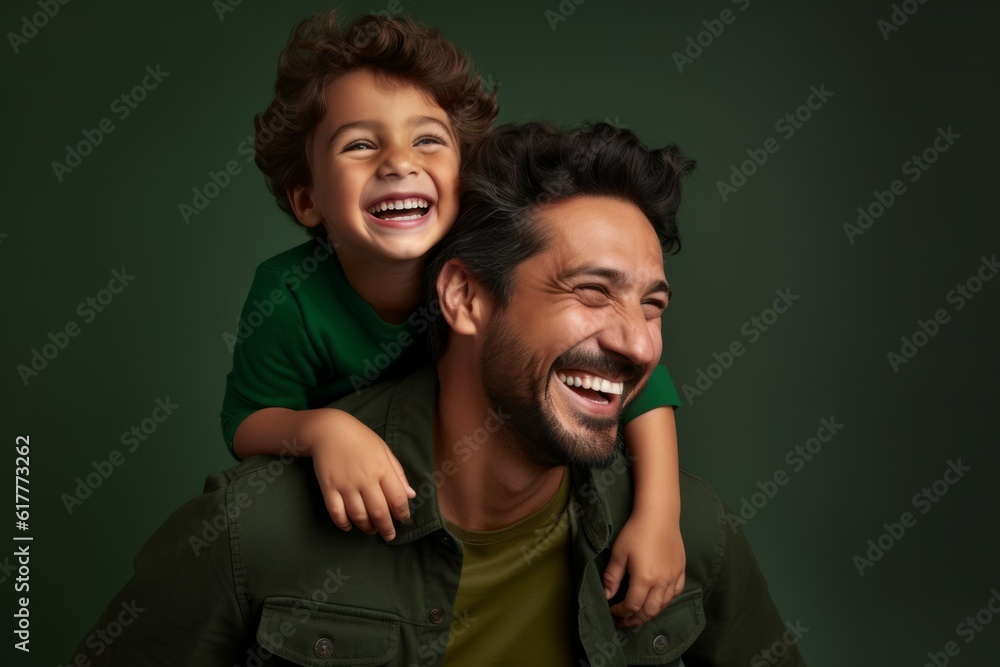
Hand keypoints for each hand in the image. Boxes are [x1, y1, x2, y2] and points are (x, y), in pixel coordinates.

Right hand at [309, 410, 415, 541]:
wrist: (329, 430)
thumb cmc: (360, 439)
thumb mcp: (384, 451)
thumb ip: (398, 473)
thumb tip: (411, 495)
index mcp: (382, 468)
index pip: (397, 498)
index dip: (402, 513)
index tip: (403, 520)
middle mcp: (365, 479)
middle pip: (379, 511)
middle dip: (386, 528)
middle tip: (389, 536)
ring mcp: (345, 485)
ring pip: (358, 515)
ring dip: (367, 527)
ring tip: (371, 530)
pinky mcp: (328, 488)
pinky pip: (336, 512)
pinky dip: (343, 524)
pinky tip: (349, 526)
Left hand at [604, 513, 685, 627]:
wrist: (659, 515)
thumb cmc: (636, 531)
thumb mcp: (618, 553)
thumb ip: (612, 577)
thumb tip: (607, 595)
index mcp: (644, 579)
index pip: (632, 606)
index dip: (621, 612)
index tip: (613, 610)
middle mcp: (661, 582)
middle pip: (650, 611)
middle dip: (636, 619)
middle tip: (625, 621)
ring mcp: (673, 577)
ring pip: (664, 605)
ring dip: (651, 613)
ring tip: (640, 614)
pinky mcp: (681, 570)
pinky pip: (676, 593)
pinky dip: (666, 601)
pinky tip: (659, 599)